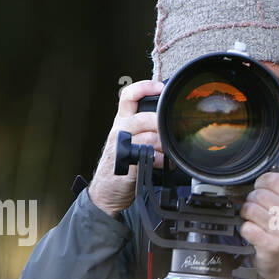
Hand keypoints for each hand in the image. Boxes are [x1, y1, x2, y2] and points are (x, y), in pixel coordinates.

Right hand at [87, 79, 164, 216]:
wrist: (106, 191)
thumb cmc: (122, 165)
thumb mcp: (130, 140)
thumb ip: (145, 128)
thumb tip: (170, 122)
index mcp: (122, 122)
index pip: (128, 96)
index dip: (143, 87)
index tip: (159, 87)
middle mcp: (120, 131)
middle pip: (143, 117)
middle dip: (161, 123)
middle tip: (171, 131)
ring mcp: (122, 148)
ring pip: (149, 138)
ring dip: (164, 146)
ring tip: (169, 152)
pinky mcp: (127, 165)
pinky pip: (149, 158)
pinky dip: (161, 161)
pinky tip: (163, 164)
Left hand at [239, 171, 278, 278]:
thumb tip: (256, 181)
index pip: (273, 179)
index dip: (261, 184)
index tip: (261, 192)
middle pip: (258, 194)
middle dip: (252, 201)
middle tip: (257, 212)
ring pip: (250, 209)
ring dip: (247, 216)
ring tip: (255, 222)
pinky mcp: (270, 244)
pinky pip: (246, 227)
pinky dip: (246, 230)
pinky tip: (254, 234)